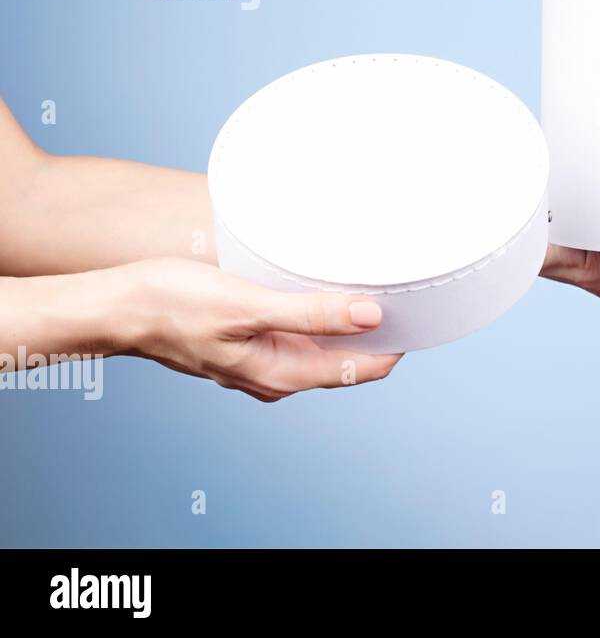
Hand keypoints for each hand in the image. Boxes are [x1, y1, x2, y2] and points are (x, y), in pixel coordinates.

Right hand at [112, 258, 400, 401]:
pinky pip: (298, 333)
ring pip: (323, 345)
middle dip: (379, 331)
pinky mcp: (248, 342)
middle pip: (348, 359)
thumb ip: (311, 314)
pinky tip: (322, 288)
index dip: (399, 343)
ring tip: (373, 283)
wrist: (118, 307)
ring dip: (348, 321)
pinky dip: (319, 315)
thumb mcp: (249, 305)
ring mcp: (261, 361)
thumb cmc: (174, 305)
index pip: (365, 369)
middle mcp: (277, 375)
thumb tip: (371, 317)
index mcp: (284, 373)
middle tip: (405, 289)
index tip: (421, 310)